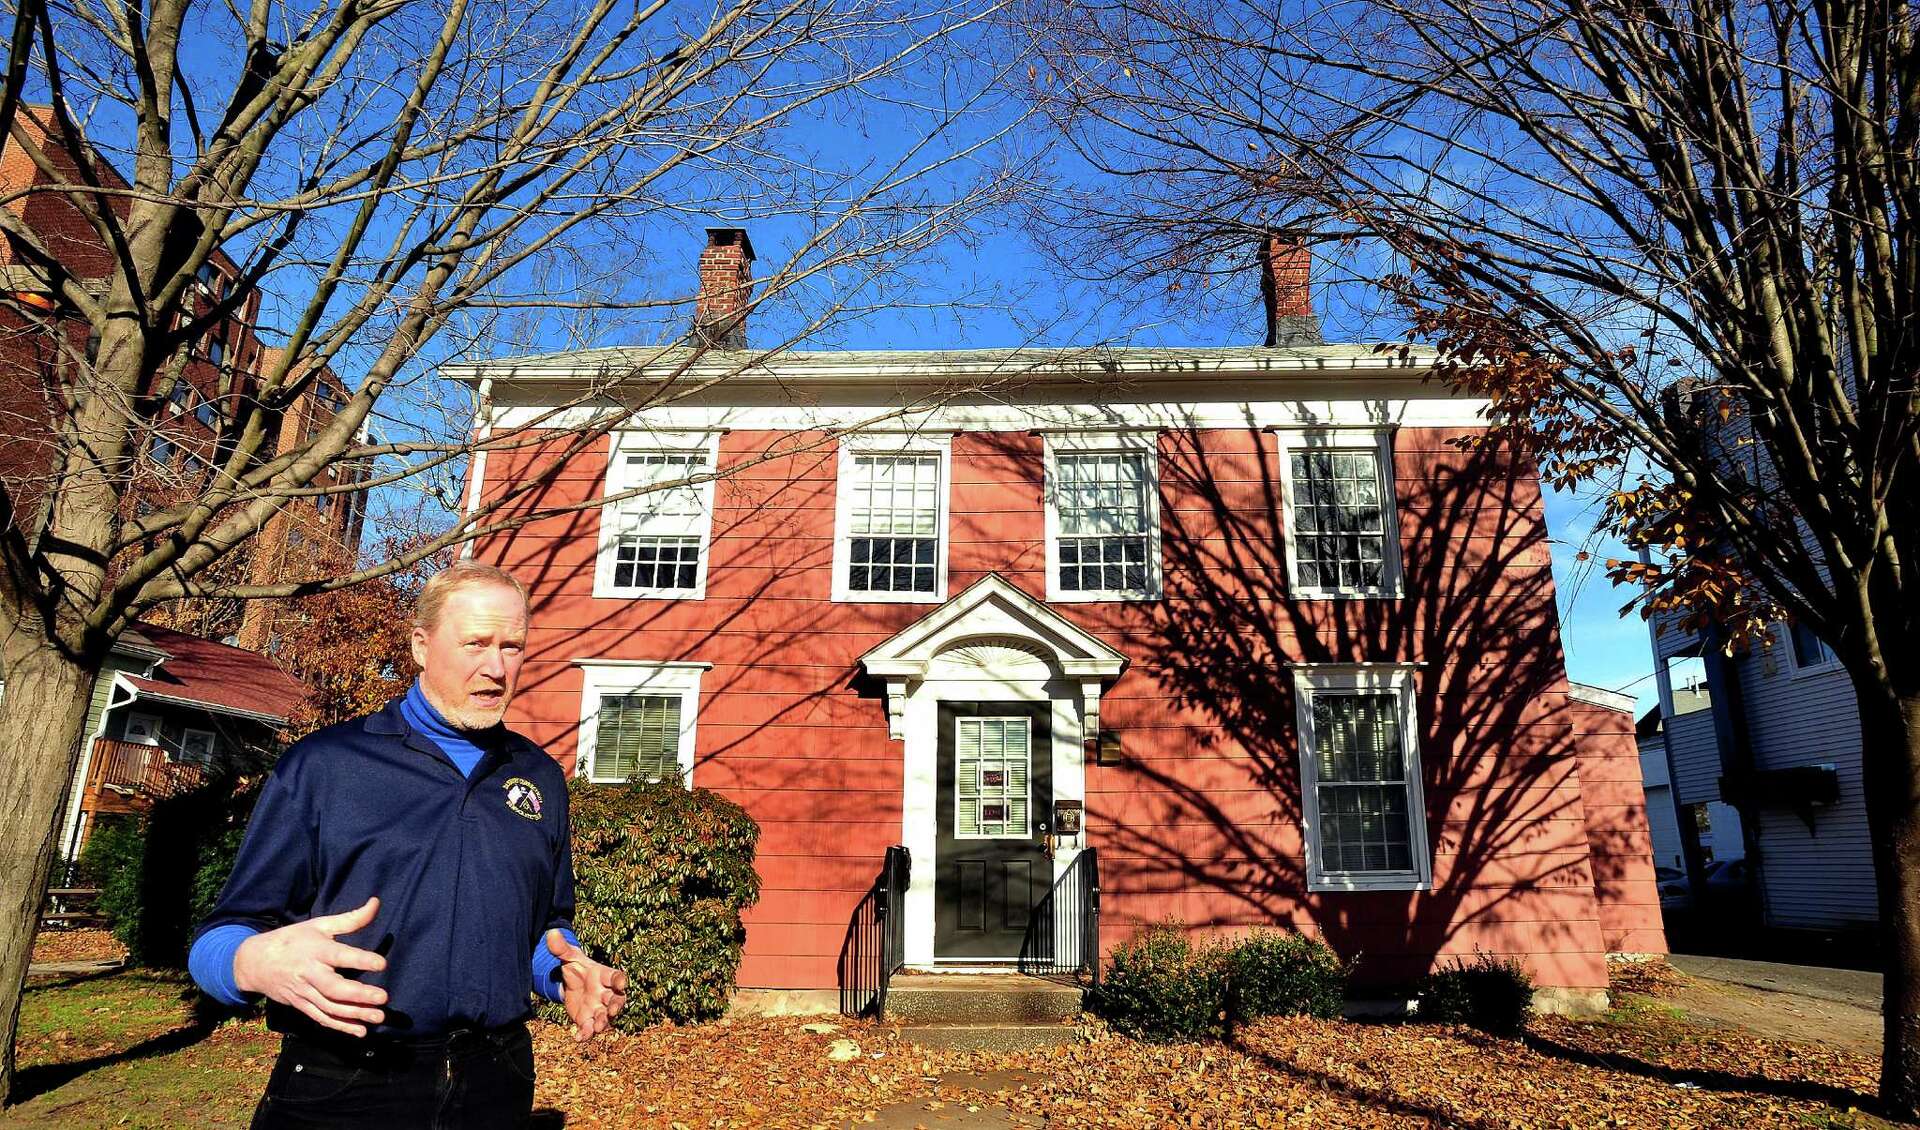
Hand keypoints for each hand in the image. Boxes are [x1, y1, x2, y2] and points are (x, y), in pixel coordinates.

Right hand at [233, 897, 388, 1036]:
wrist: (254, 962)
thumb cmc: (293, 939)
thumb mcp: (319, 925)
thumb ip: (350, 919)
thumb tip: (376, 903)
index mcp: (316, 950)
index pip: (340, 956)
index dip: (360, 960)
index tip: (382, 964)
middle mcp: (309, 973)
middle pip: (334, 988)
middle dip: (359, 995)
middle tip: (383, 998)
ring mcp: (304, 992)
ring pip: (330, 1007)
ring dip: (354, 1015)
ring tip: (378, 1018)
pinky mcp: (300, 1005)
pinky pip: (321, 1018)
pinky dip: (340, 1026)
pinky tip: (360, 1031)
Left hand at [545, 929, 627, 1043]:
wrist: (571, 984)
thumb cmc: (577, 968)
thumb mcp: (569, 957)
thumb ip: (562, 948)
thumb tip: (550, 933)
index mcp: (604, 976)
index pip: (616, 977)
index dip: (620, 981)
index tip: (621, 983)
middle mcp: (606, 994)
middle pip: (616, 1000)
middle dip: (615, 1006)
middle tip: (612, 1010)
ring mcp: (598, 1008)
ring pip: (606, 1018)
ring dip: (603, 1022)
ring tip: (598, 1027)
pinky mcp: (587, 1020)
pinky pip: (589, 1029)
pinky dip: (586, 1034)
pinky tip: (578, 1037)